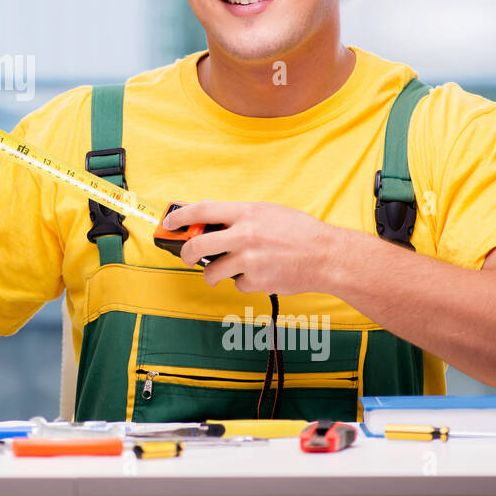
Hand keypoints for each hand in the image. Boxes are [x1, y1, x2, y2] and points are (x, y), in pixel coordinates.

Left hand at [162, 200, 342, 296]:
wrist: (327, 256)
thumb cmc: (299, 232)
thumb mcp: (267, 212)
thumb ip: (238, 214)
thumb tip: (207, 211)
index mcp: (246, 213)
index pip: (202, 211)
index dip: (179, 217)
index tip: (168, 223)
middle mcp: (244, 235)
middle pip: (197, 246)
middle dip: (187, 254)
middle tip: (187, 257)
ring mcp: (249, 260)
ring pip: (213, 272)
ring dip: (214, 274)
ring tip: (227, 270)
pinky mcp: (256, 281)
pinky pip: (237, 284)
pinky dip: (244, 282)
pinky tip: (260, 274)